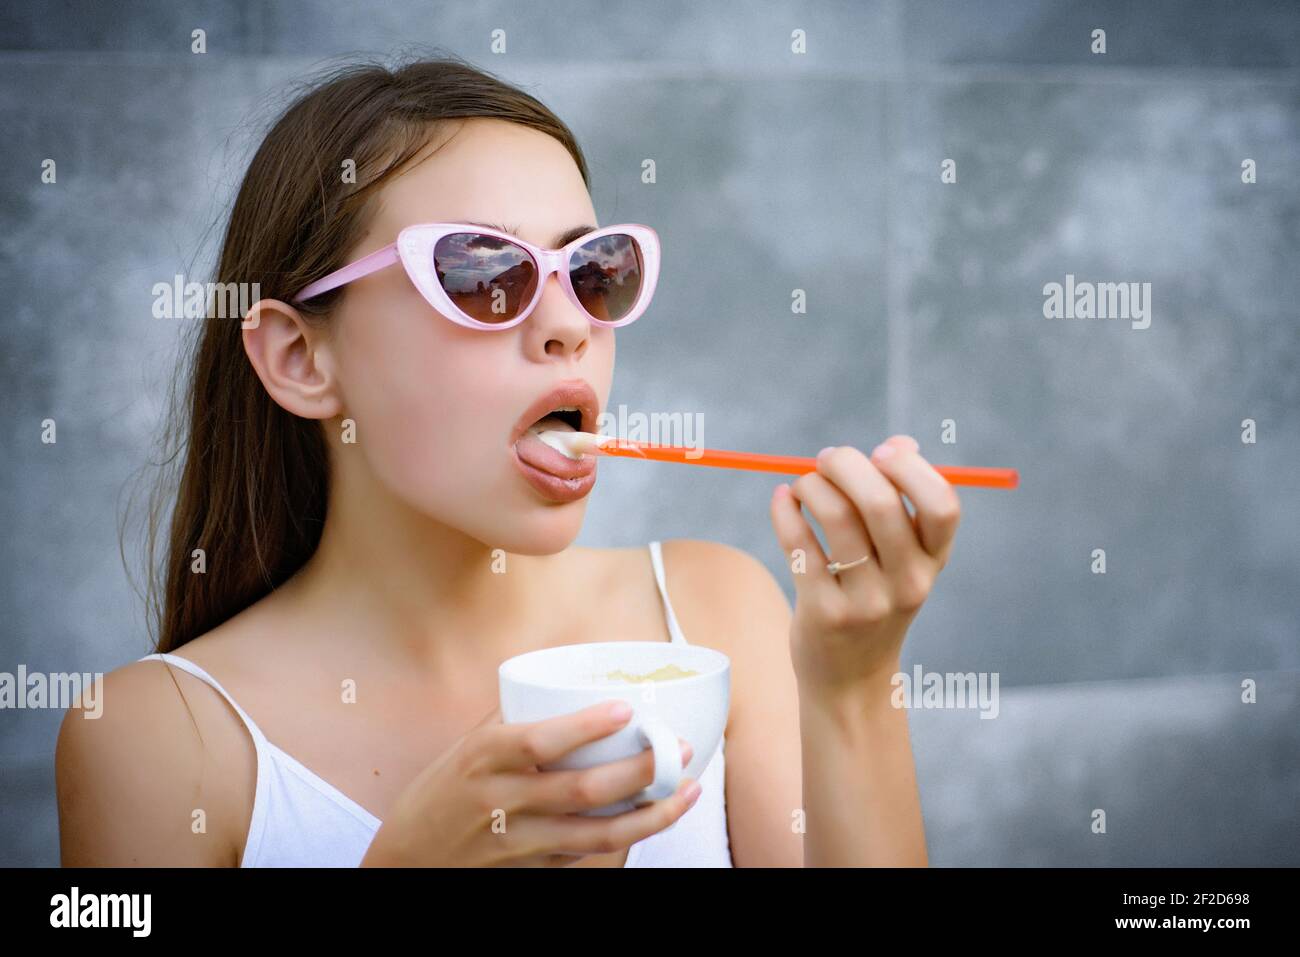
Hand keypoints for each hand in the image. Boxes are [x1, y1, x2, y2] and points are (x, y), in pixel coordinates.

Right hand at [359, 702, 698, 866]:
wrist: (407, 862)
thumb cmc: (440, 794)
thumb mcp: (466, 748)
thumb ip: (513, 717)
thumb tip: (565, 678)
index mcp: (484, 757)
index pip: (539, 742)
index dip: (585, 727)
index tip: (626, 709)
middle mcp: (503, 800)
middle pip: (582, 789)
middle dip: (640, 770)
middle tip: (679, 747)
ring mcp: (520, 841)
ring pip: (597, 832)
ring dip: (650, 813)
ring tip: (688, 789)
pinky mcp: (533, 868)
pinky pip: (589, 852)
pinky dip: (627, 835)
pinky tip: (656, 816)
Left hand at [768, 434, 960, 696]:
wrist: (851, 678)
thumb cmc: (874, 597)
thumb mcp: (903, 560)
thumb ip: (905, 504)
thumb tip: (899, 444)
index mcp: (933, 561)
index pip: (943, 506)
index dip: (912, 469)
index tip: (881, 452)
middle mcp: (907, 583)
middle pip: (880, 504)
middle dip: (846, 465)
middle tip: (827, 458)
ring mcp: (866, 602)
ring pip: (835, 518)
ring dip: (811, 485)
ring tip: (803, 484)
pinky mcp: (823, 613)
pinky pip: (798, 544)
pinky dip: (785, 510)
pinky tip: (783, 500)